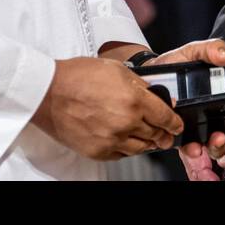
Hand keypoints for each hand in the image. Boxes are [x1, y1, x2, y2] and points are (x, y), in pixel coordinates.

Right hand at [32, 56, 183, 160]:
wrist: (48, 92)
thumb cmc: (77, 76)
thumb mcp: (116, 69)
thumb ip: (141, 84)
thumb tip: (157, 96)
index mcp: (133, 100)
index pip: (165, 117)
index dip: (174, 122)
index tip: (176, 125)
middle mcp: (126, 122)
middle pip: (155, 134)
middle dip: (162, 132)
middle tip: (163, 131)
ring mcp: (112, 140)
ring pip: (140, 148)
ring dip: (146, 142)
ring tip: (144, 135)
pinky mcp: (98, 151)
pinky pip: (121, 155)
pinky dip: (126, 148)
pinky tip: (124, 139)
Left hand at [145, 38, 224, 180]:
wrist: (148, 76)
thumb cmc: (174, 64)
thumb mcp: (193, 51)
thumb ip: (211, 49)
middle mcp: (220, 114)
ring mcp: (205, 128)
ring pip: (223, 147)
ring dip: (223, 147)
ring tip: (215, 138)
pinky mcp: (187, 138)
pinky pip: (196, 151)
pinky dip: (196, 152)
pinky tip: (194, 146)